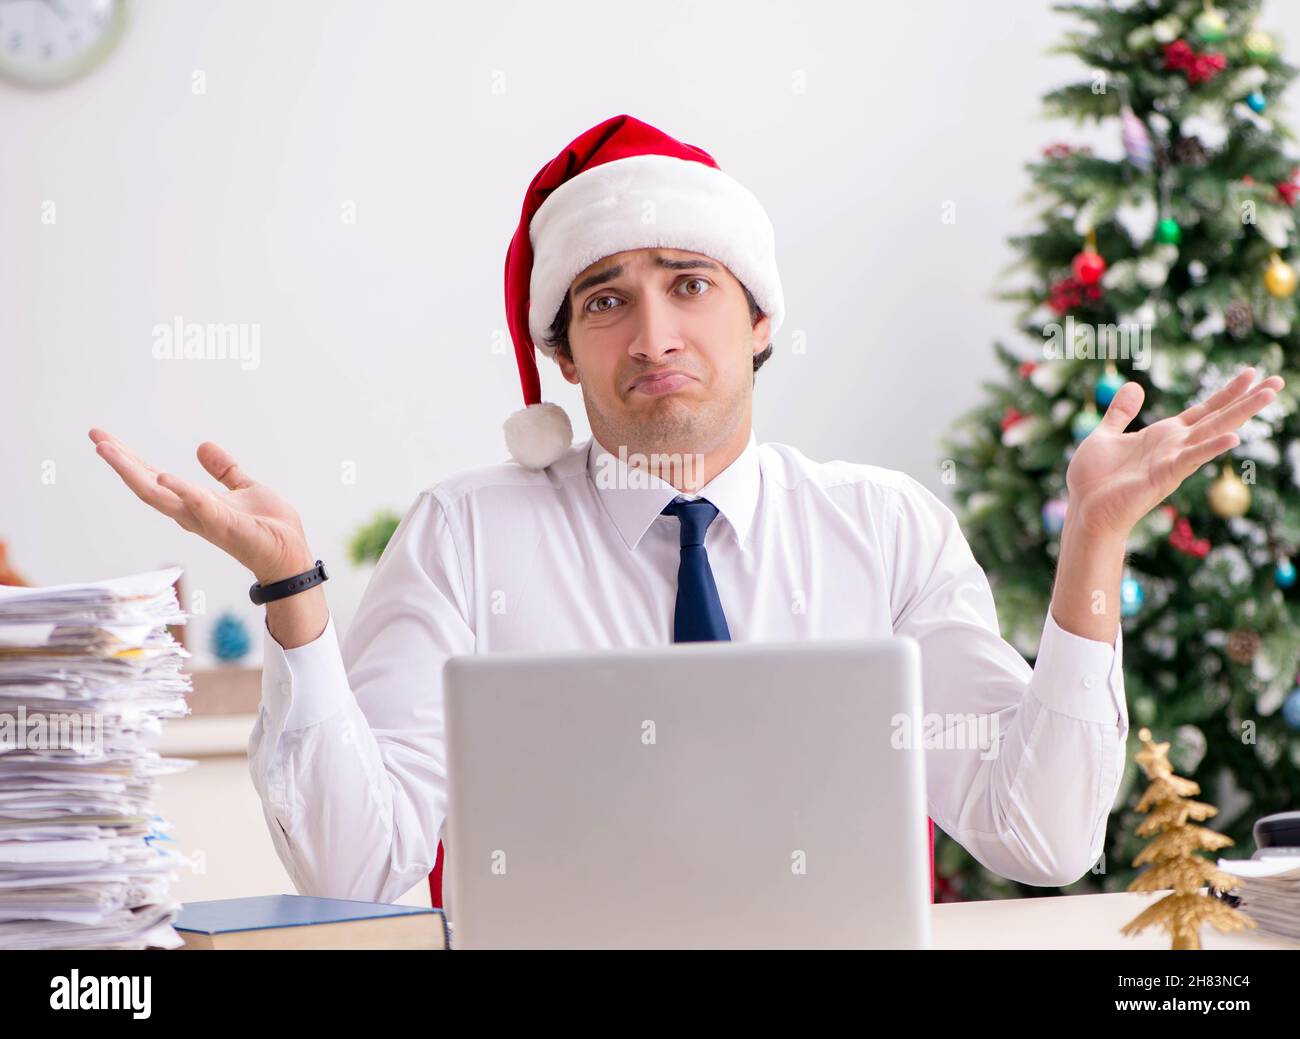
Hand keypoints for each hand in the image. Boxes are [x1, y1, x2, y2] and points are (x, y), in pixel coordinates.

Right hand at [89, 428, 313, 583]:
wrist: (292, 554)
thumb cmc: (269, 527)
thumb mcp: (244, 487)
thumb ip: (224, 470)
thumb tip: (203, 446)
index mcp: (195, 503)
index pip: (153, 479)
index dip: (128, 460)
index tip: (103, 438)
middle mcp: (192, 513)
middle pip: (146, 486)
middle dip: (119, 462)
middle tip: (95, 436)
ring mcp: (206, 520)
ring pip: (160, 496)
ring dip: (133, 472)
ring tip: (108, 449)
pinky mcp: (226, 526)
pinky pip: (201, 507)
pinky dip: (183, 492)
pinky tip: (164, 476)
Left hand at [1065, 367, 1283, 536]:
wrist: (1084, 510)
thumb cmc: (1093, 478)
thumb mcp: (1104, 435)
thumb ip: (1120, 413)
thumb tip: (1135, 386)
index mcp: (1164, 436)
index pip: (1203, 410)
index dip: (1226, 392)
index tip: (1252, 372)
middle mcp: (1175, 446)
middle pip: (1218, 418)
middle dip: (1247, 400)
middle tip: (1279, 382)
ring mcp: (1172, 461)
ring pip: (1213, 433)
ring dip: (1240, 415)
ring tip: (1267, 397)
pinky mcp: (1163, 477)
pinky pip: (1190, 459)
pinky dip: (1211, 448)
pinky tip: (1234, 438)